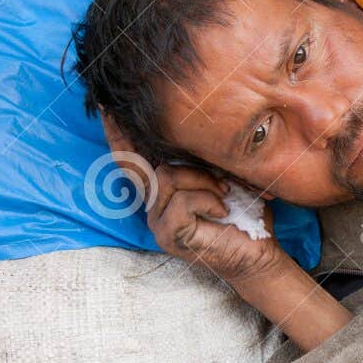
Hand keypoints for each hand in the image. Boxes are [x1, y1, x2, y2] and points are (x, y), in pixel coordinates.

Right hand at [102, 118, 286, 286]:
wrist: (257, 255)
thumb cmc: (243, 217)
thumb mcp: (222, 178)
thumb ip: (202, 159)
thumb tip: (199, 125)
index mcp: (163, 192)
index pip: (130, 160)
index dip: (116, 135)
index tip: (105, 107)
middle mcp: (154, 206)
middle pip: (140, 162)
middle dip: (165, 144)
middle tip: (202, 153)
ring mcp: (158, 222)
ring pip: (166, 177)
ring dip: (202, 180)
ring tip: (224, 193)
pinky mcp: (169, 234)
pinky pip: (181, 201)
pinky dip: (207, 200)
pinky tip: (222, 211)